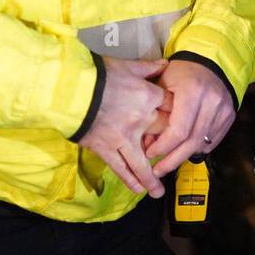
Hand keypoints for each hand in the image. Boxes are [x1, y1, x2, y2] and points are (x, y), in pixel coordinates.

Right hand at [79, 57, 167, 197]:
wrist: (71, 90)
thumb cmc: (99, 75)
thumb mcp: (126, 65)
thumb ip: (148, 67)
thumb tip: (165, 64)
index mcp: (148, 96)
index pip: (172, 107)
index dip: (178, 114)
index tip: (183, 121)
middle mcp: (141, 119)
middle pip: (163, 135)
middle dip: (170, 146)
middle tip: (176, 157)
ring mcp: (124, 137)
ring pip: (142, 162)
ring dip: (151, 178)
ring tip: (158, 191)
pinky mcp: (107, 149)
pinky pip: (121, 168)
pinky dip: (130, 179)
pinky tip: (137, 189)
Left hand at [142, 60, 235, 178]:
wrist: (210, 62)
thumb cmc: (181, 73)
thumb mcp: (162, 84)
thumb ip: (155, 113)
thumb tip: (149, 144)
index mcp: (193, 91)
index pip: (179, 130)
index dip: (163, 146)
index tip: (150, 154)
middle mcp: (212, 101)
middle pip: (192, 142)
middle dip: (172, 159)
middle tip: (158, 170)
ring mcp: (224, 109)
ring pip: (202, 144)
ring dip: (183, 156)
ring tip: (168, 161)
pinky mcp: (230, 116)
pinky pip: (212, 141)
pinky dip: (197, 148)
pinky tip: (185, 148)